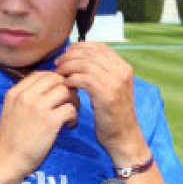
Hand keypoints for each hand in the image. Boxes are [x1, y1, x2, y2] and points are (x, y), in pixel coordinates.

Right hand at [0, 70, 79, 183]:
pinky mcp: (50, 121)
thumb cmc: (10, 140)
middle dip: (66, 88)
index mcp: (15, 92)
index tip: (58, 93)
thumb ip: (25, 98)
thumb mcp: (11, 110)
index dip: (55, 81)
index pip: (41, 74)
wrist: (6, 161)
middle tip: (68, 102)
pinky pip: (70, 109)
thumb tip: (48, 89)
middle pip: (56, 78)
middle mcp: (26, 96)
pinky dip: (74, 117)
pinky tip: (68, 125)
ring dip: (73, 101)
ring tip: (69, 114)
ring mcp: (38, 107)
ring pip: (65, 91)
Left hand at [55, 42, 148, 162]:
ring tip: (59, 73)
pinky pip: (83, 79)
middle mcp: (122, 72)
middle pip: (91, 53)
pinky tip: (66, 85)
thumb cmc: (113, 115)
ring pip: (85, 64)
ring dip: (68, 66)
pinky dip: (71, 79)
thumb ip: (101, 73)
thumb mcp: (111, 88)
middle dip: (71, 55)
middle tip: (58, 63)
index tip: (67, 53)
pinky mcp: (106, 94)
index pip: (100, 47)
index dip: (80, 47)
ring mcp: (116, 82)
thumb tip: (79, 58)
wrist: (123, 137)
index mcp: (124, 68)